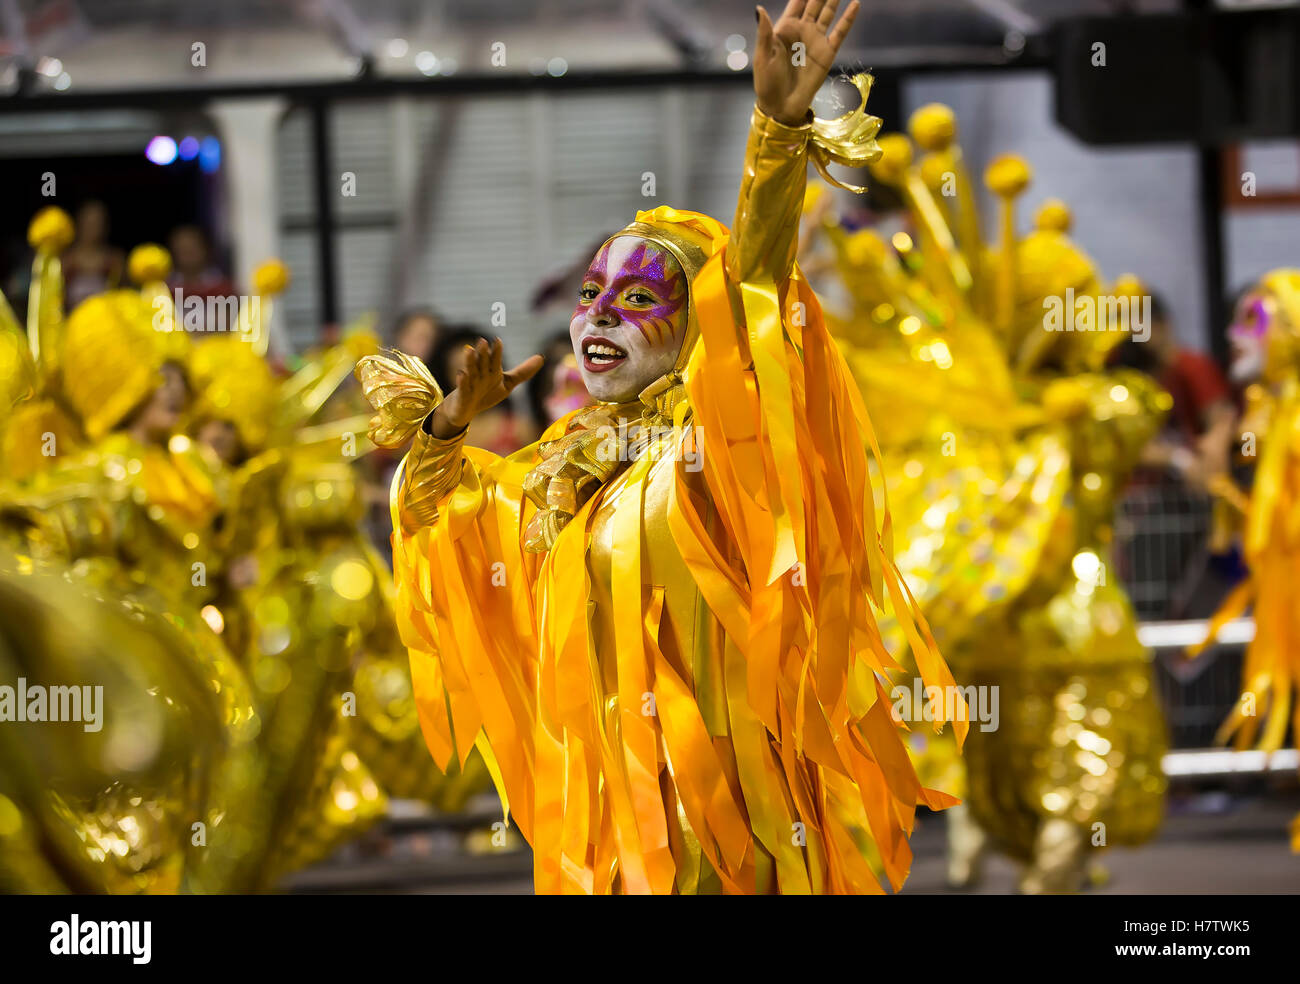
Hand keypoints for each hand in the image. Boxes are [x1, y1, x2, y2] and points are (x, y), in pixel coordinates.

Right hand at [429, 338, 542, 438]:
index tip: (497, 340)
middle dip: (482, 353)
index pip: (494, 359)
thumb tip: (541, 357)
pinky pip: (462, 388)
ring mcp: (470, 384)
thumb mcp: (506, 384)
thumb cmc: (486, 394)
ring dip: (470, 361)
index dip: (496, 351)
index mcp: (491, 371)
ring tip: (469, 350)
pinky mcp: (462, 395)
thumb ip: (522, 372)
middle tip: (482, 341)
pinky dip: (462, 381)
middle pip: (482, 362)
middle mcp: (480, 374)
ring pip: (470, 371)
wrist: (466, 411)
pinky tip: (461, 373)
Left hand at [754, 0, 859, 126]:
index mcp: (784, 29)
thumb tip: (759, 9)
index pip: (796, 2)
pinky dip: (848, 18)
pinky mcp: (827, 52)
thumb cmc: (767, 82)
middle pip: (814, 3)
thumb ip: (764, 31)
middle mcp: (802, 30)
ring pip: (828, 12)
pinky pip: (840, 32)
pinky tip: (855, 4)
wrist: (781, 106)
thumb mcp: (762, 56)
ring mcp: (816, 40)